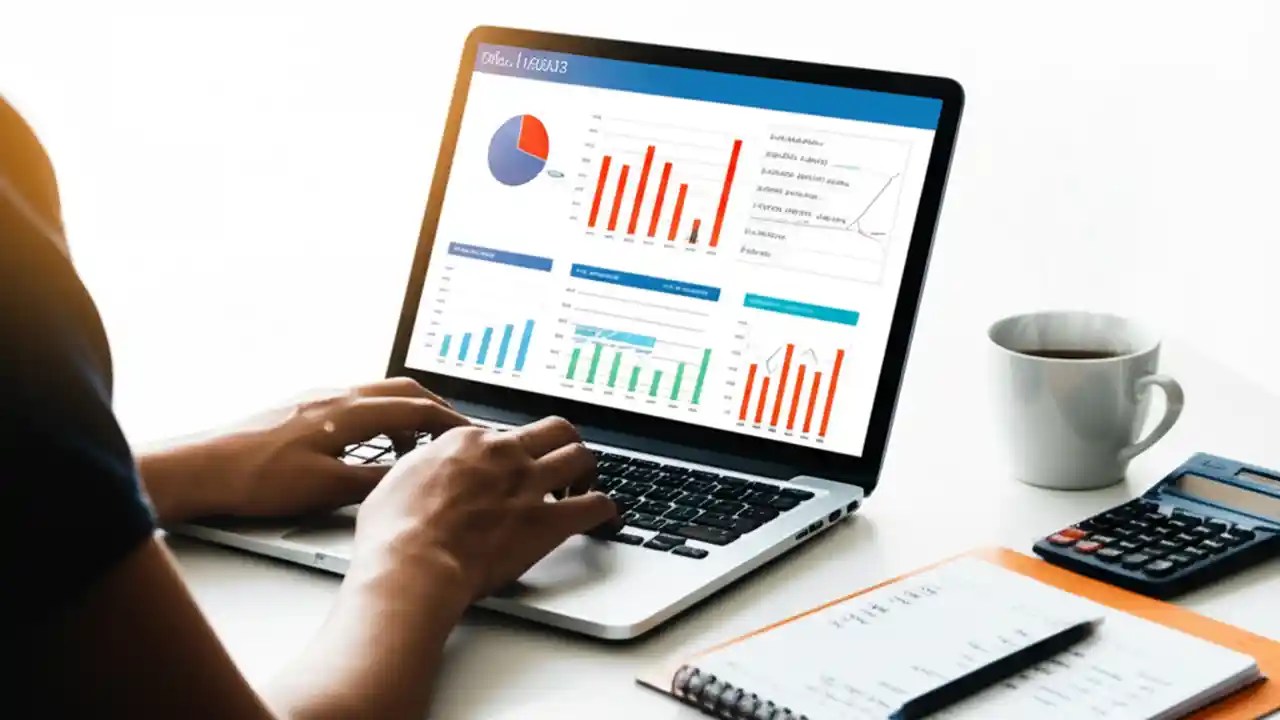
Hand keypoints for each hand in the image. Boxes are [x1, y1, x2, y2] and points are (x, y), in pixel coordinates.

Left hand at [137, 378, 470, 522]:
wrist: (204, 468)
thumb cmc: (259, 479)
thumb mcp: (327, 488)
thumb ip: (374, 480)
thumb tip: (411, 478)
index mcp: (349, 411)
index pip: (416, 409)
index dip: (449, 423)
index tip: (472, 435)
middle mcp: (336, 395)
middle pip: (402, 390)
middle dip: (435, 408)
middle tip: (454, 432)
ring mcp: (317, 397)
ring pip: (378, 393)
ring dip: (405, 412)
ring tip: (415, 444)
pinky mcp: (302, 406)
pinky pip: (356, 401)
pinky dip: (379, 416)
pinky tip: (370, 442)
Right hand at [352, 416, 618, 600]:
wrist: (413, 563)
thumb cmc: (395, 532)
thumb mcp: (398, 480)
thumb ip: (424, 469)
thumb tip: (426, 472)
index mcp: (467, 441)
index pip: (504, 434)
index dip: (510, 453)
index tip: (510, 468)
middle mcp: (504, 454)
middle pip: (554, 429)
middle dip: (563, 443)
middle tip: (563, 463)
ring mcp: (530, 485)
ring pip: (580, 456)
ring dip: (586, 471)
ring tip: (583, 486)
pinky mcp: (548, 521)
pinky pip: (594, 505)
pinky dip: (604, 508)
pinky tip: (603, 516)